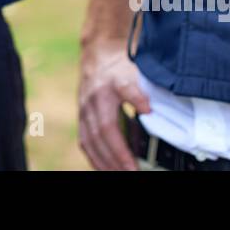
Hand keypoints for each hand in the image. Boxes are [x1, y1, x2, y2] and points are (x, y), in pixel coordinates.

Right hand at [78, 39, 150, 170]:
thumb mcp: (131, 74)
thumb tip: (148, 111)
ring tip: (120, 173)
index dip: (122, 142)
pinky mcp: (81, 118)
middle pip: (100, 135)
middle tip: (132, 172)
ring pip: (90, 141)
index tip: (136, 155)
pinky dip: (95, 158)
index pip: (111, 122)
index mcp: (105, 91)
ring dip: (104, 161)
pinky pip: (85, 142)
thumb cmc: (118, 67)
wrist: (97, 55)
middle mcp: (91, 102)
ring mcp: (84, 111)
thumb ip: (138, 93)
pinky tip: (105, 168)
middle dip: (115, 158)